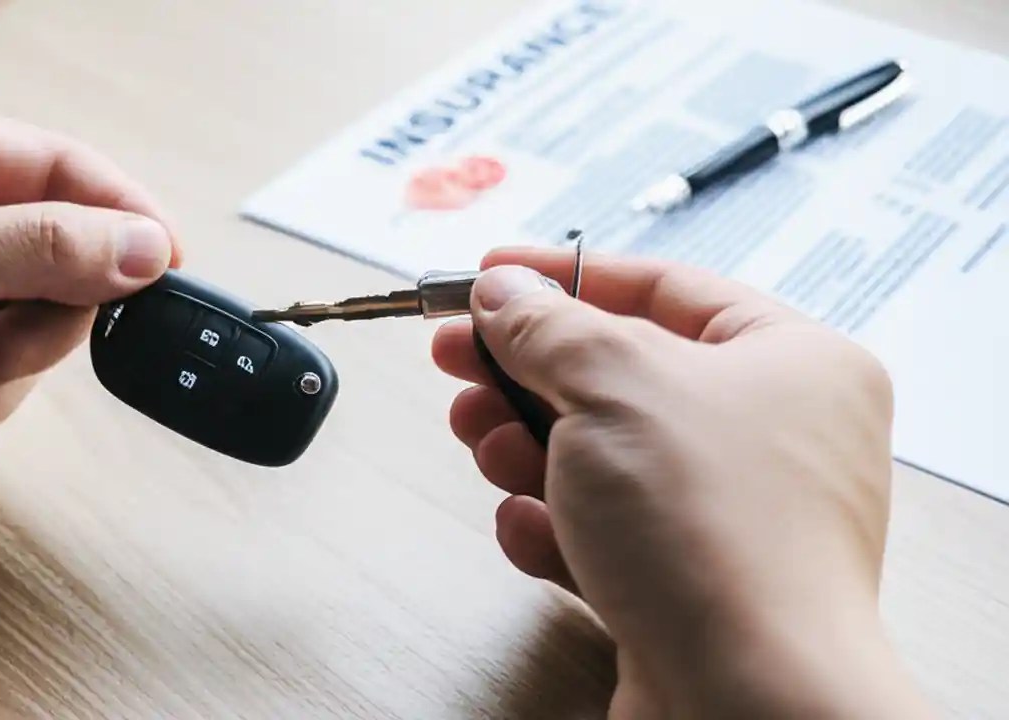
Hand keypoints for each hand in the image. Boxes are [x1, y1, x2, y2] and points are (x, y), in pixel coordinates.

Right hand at [433, 248, 935, 717]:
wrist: (743, 701)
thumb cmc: (719, 537)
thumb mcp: (614, 385)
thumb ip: (547, 325)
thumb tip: (504, 291)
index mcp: (793, 362)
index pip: (662, 286)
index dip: (565, 275)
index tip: (492, 275)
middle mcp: (771, 436)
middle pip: (619, 376)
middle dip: (525, 374)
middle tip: (459, 361)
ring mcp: (730, 516)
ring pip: (601, 459)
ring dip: (527, 451)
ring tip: (487, 447)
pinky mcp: (690, 583)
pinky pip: (605, 532)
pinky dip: (555, 526)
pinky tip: (532, 528)